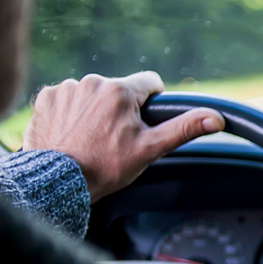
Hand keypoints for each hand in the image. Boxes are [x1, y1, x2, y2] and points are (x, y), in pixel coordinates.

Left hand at [23, 71, 223, 202]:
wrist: (59, 181)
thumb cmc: (106, 167)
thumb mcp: (151, 149)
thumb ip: (183, 128)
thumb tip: (216, 118)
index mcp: (120, 91)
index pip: (149, 83)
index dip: (152, 103)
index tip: (143, 124)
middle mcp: (92, 82)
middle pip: (119, 91)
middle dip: (121, 110)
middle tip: (115, 140)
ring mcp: (66, 89)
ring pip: (92, 95)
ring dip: (95, 111)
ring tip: (91, 139)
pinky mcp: (46, 98)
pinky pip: (67, 99)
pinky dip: (71, 114)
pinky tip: (72, 134)